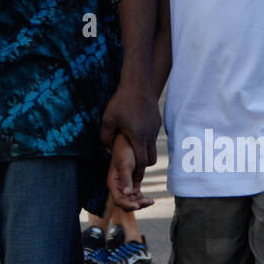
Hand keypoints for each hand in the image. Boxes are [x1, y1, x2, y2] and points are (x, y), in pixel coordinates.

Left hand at [100, 80, 160, 202]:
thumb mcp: (108, 120)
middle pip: (151, 159)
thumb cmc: (121, 102)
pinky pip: (153, 136)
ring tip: (134, 152)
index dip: (137, 173)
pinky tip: (137, 134)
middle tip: (133, 168)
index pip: (141, 162)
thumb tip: (107, 149)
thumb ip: (106, 137)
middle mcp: (150, 135)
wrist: (137, 83)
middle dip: (143, 166)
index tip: (132, 180)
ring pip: (153, 147)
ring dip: (145, 152)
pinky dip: (147, 140)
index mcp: (138, 137)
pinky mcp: (157, 121)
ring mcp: (155, 128)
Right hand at [107, 135, 153, 210]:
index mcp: (113, 183)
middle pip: (125, 203)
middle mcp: (118, 186)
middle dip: (136, 205)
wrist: (129, 142)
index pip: (118, 200)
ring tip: (151, 201)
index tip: (137, 205)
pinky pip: (137, 196)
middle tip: (147, 202)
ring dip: (141, 203)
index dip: (127, 204)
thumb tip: (127, 194)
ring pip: (132, 201)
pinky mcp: (132, 183)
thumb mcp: (126, 165)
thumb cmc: (124, 152)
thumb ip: (126, 180)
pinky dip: (143, 199)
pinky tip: (151, 200)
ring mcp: (125, 185)